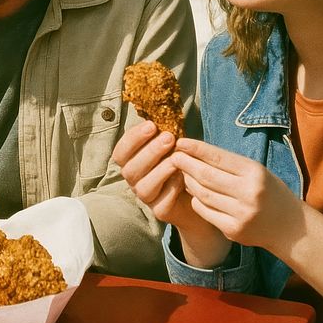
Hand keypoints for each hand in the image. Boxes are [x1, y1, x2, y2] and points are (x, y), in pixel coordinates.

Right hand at [113, 121, 221, 238]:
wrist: (202, 192)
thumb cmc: (183, 162)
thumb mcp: (172, 145)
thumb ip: (163, 133)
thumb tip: (162, 111)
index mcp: (132, 162)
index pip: (120, 152)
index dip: (132, 139)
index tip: (151, 125)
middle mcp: (135, 180)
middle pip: (130, 169)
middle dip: (149, 151)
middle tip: (168, 137)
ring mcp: (146, 197)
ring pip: (143, 186)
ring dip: (160, 169)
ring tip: (177, 157)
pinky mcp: (160, 211)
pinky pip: (161, 201)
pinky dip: (172, 187)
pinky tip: (183, 176)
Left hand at [172, 137, 304, 250]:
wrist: (291, 228)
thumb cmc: (269, 192)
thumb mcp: (256, 171)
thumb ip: (229, 164)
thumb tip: (194, 151)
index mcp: (254, 173)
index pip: (218, 157)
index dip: (195, 149)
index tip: (180, 142)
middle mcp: (248, 193)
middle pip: (206, 175)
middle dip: (186, 164)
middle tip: (173, 157)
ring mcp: (241, 213)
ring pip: (202, 193)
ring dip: (188, 182)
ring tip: (183, 173)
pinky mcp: (234, 230)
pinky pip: (205, 211)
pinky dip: (196, 200)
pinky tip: (194, 193)